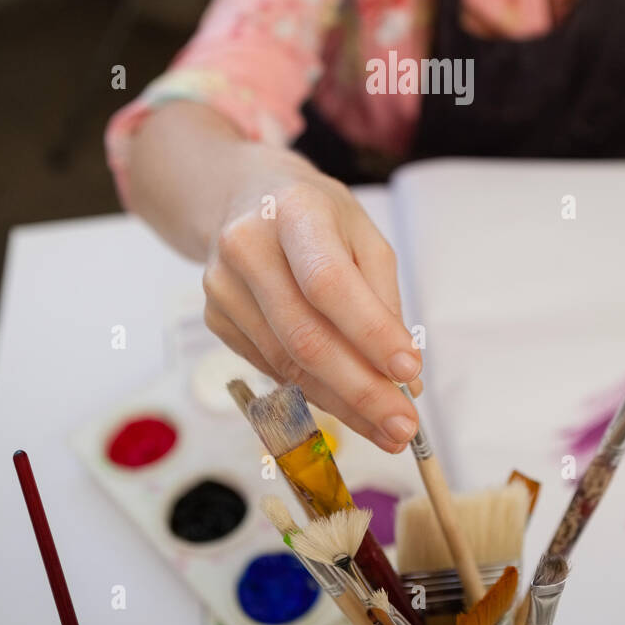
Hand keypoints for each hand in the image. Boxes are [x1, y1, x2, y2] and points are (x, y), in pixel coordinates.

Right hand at [202, 147, 422, 451]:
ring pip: (288, 364)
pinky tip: (348, 402)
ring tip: (386, 428)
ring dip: (342, 404)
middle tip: (403, 427)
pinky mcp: (214, 318)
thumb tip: (404, 378)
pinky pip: (273, 368)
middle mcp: (246, 246)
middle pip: (304, 336)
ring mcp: (222, 286)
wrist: (245, 196)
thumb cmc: (316, 215)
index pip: (328, 282)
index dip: (369, 332)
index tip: (410, 371)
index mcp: (293, 210)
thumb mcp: (363, 235)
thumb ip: (384, 302)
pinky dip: (316, 391)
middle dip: (360, 391)